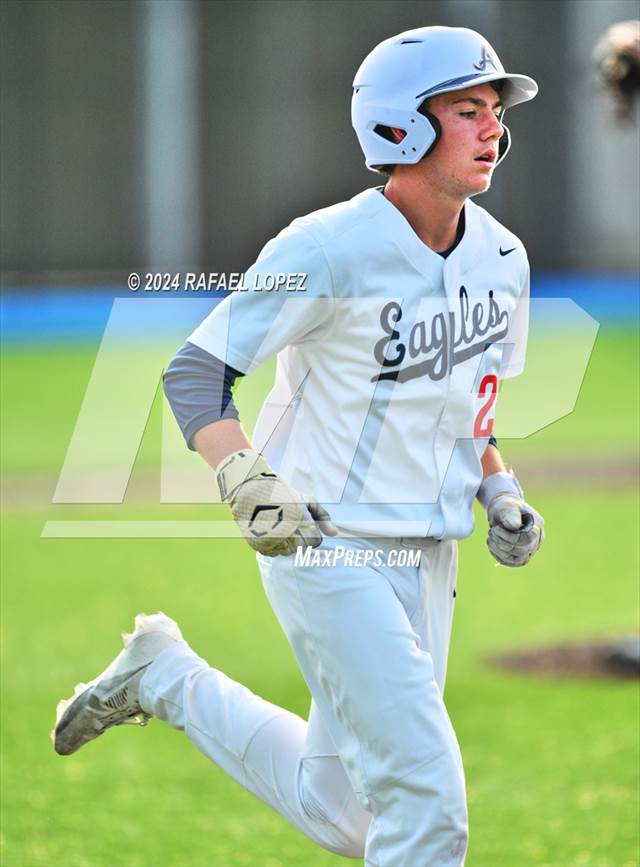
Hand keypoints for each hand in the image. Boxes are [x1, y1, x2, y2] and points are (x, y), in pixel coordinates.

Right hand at [217, 449, 337, 556]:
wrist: (255, 492)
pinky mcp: (262, 546)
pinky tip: (270, 532)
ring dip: (285, 543)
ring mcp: (277, 543)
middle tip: (290, 524)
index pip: (315, 542)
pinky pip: (272, 552)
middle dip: (298, 538)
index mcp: (305, 527)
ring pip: (286, 552)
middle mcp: (292, 538)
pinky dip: (272, 545)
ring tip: (279, 526)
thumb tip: (334, 533)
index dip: (310, 533)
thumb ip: (323, 517)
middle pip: (301, 549)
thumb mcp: (307, 501)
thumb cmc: (285, 495)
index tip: (303, 524)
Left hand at [486, 493, 543, 566]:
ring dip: (500, 551)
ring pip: (518, 560)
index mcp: (537, 526)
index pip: (527, 539)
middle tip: (491, 532)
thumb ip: (510, 513)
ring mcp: (530, 549)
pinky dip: (499, 556)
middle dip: (502, 543)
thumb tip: (515, 526)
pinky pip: (512, 563)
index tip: (496, 528)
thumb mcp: (506, 505)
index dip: (510, 537)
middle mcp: (537, 540)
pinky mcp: (521, 556)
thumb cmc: (505, 506)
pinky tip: (491, 545)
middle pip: (522, 551)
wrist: (502, 511)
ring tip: (490, 538)